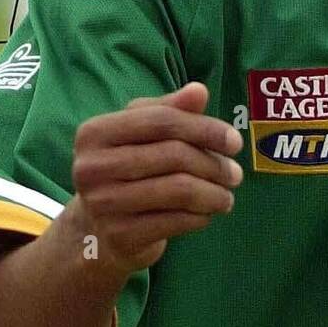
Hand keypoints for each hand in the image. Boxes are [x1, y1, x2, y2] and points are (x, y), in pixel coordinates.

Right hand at [69, 81, 242, 277]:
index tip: (235, 142)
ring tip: (227, 196)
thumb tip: (199, 91)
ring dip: (214, 193)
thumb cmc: (127, 171)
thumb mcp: (141, 134)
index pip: (161, 121)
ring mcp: (103, 204)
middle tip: (235, 174)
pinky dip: (201, 216)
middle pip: (173, 155)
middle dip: (214, 164)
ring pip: (179, 190)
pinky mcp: (120, 236)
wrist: (97, 231)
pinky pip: (177, 221)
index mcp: (94, 133)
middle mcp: (92, 167)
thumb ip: (170, 110)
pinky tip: (207, 214)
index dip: (204, 128)